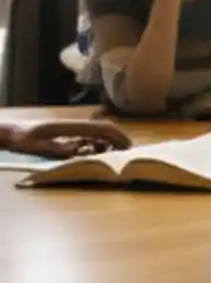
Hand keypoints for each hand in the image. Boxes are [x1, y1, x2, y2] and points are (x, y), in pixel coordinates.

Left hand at [1, 120, 131, 159]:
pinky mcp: (68, 135)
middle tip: (127, 153)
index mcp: (69, 126)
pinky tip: (91, 154)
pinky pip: (89, 139)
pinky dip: (96, 146)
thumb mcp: (36, 146)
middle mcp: (73, 126)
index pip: (100, 128)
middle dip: (118, 139)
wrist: (10, 131)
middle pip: (104, 128)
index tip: (128, 146)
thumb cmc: (20, 138)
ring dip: (107, 144)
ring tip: (110, 156)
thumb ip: (57, 148)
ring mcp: (71, 129)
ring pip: (98, 134)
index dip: (117, 136)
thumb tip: (79, 151)